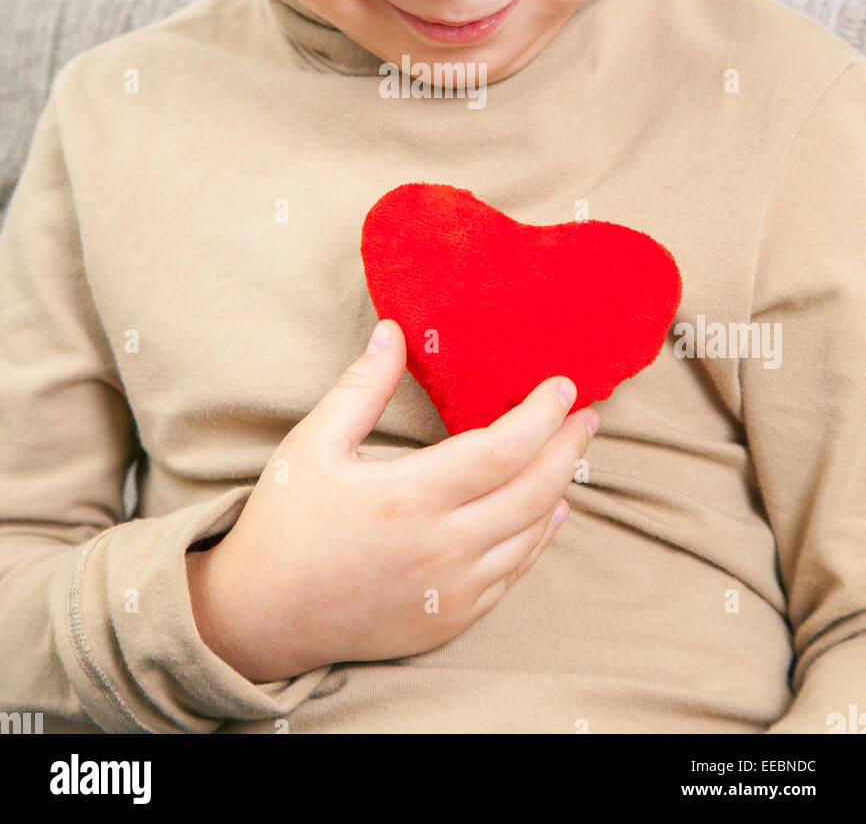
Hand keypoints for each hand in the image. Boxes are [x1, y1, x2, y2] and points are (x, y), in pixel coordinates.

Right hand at [186, 319, 597, 682]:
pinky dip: (539, 537)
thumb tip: (394, 331)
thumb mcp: (312, 444)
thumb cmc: (285, 523)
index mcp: (409, 496)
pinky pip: (513, 573)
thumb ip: (361, 387)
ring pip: (532, 534)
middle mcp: (441, 546)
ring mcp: (451, 589)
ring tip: (572, 452)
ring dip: (560, 488)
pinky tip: (549, 511)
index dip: (542, 415)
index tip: (563, 385)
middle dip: (568, 446)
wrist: (262, 617)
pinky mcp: (451, 618)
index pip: (503, 449)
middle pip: (534, 490)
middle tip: (587, 414)